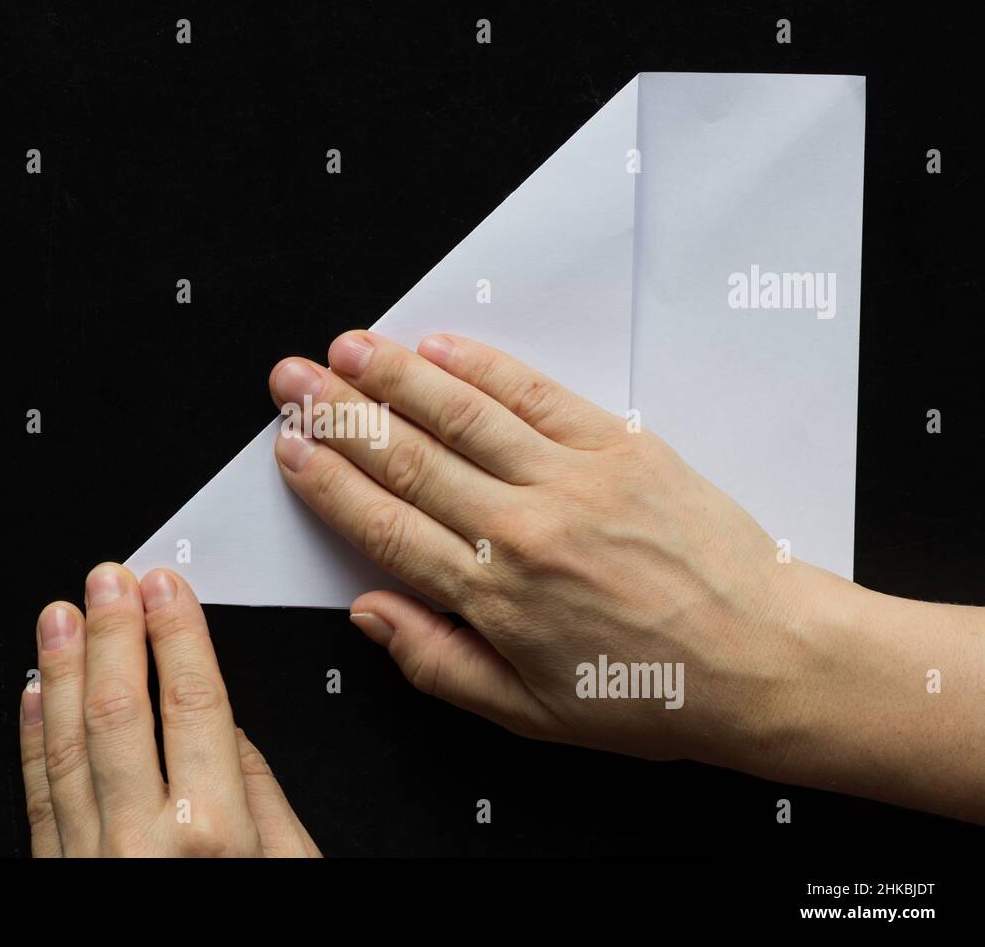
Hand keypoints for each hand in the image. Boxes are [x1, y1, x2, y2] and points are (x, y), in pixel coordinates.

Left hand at [19, 564, 320, 856]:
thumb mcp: (291, 868)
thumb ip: (262, 798)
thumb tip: (229, 731)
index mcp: (214, 833)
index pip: (192, 703)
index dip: (178, 635)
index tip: (167, 590)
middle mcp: (144, 843)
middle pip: (121, 711)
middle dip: (114, 633)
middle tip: (109, 581)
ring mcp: (91, 861)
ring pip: (69, 747)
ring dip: (64, 670)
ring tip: (61, 616)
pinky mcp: (56, 876)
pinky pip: (39, 798)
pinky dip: (36, 739)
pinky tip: (36, 694)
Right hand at [268, 330, 821, 770]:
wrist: (767, 659)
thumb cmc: (653, 694)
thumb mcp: (530, 713)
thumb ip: (437, 663)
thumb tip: (368, 613)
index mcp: (495, 598)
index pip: (385, 526)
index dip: (328, 482)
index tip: (291, 446)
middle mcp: (524, 529)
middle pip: (409, 459)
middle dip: (339, 414)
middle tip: (293, 380)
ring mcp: (574, 480)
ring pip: (463, 415)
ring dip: (396, 376)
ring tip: (347, 347)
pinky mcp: (622, 446)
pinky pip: (538, 396)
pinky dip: (486, 367)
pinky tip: (442, 347)